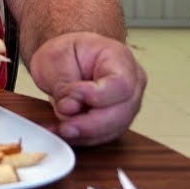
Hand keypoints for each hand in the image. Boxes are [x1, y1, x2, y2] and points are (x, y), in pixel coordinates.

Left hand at [27, 31, 146, 145]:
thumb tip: (70, 108)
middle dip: (90, 124)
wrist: (69, 56)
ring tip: (59, 130)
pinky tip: (61, 132)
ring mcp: (127, 105)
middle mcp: (132, 84)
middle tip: (65, 126)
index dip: (96, 96)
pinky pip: (102, 136)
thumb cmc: (68, 51)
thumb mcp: (57, 56)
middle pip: (121, 113)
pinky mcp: (115, 121)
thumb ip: (64, 82)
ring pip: (113, 129)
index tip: (70, 97)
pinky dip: (81, 137)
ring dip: (84, 134)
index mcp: (120, 59)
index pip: (121, 84)